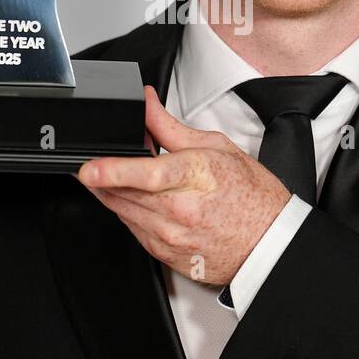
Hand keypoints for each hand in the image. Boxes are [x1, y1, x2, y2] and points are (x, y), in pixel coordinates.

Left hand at [75, 85, 289, 285]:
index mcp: (196, 178)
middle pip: (124, 193)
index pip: (146, 174)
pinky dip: (128, 212)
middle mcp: (180, 212)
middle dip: (101, 177)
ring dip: (111, 193)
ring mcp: (171, 237)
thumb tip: (146, 104)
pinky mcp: (165, 255)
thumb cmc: (252, 196)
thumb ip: (170, 127)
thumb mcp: (216, 147)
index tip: (89, 170)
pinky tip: (142, 201)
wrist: (270, 243)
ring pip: (122, 211)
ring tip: (116, 177)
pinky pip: (133, 229)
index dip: (113, 171)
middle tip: (95, 162)